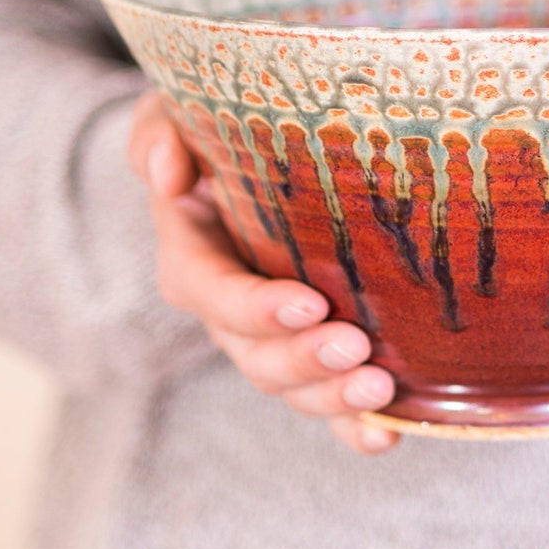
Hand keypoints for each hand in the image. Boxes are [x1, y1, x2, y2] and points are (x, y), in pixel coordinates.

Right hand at [126, 92, 398, 454]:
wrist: (252, 151)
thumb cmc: (215, 129)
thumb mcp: (174, 114)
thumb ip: (159, 134)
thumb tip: (169, 170)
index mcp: (195, 256)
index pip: (212, 294)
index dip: (255, 308)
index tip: (307, 303)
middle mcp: (232, 309)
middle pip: (254, 355)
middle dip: (303, 362)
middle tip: (355, 348)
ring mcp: (274, 337)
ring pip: (292, 386)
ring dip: (332, 398)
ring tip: (380, 390)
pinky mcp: (315, 347)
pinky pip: (329, 399)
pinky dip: (354, 425)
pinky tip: (390, 434)